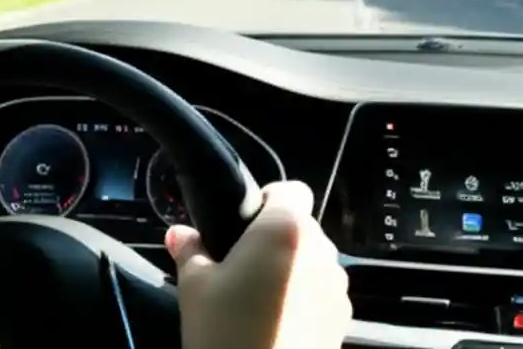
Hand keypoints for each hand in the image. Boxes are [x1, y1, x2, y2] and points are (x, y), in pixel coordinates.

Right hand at [165, 181, 350, 348]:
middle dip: (273, 240)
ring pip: (312, 261)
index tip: (243, 222)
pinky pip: (321, 293)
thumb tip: (180, 233)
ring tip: (254, 300)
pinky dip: (302, 298)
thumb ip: (190, 250)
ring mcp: (337, 287)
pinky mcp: (342, 319)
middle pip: (301, 227)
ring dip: (290, 270)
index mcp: (286, 230)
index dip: (266, 199)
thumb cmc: (226, 334)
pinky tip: (273, 323)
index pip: (290, 188)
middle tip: (238, 266)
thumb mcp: (195, 288)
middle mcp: (321, 251)